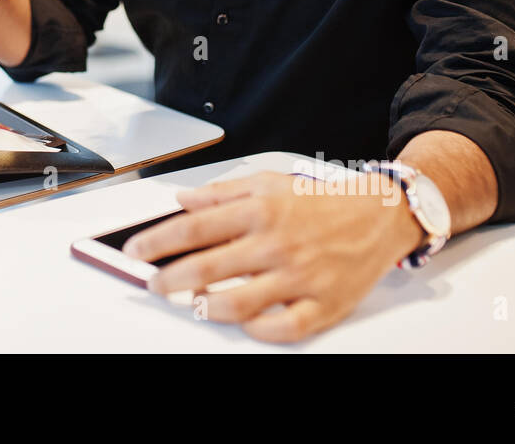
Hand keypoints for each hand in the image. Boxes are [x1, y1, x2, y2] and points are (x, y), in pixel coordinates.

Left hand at [122, 171, 424, 342]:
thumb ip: (222, 192)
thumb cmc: (318, 203)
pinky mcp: (322, 304)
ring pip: (239, 304)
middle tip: (154, 283)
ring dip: (205, 308)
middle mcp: (277, 243)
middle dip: (169, 279)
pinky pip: (283, 329)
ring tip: (193, 304)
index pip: (194, 228)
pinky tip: (242, 323)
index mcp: (260, 210)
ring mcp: (299, 277)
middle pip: (207, 268)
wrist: (377, 216)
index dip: (157, 242)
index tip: (136, 250)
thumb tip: (182, 200)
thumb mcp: (267, 182)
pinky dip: (256, 331)